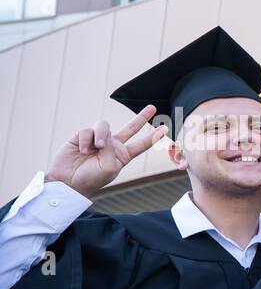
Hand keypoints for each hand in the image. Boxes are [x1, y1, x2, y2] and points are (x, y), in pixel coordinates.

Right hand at [46, 105, 166, 197]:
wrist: (68, 181)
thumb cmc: (91, 179)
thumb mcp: (108, 168)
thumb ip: (111, 149)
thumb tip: (106, 134)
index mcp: (122, 156)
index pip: (141, 145)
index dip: (152, 137)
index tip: (165, 128)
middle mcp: (112, 146)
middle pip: (130, 128)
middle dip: (141, 117)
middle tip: (152, 107)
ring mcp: (98, 140)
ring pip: (104, 126)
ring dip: (101, 135)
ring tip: (96, 147)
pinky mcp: (82, 136)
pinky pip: (88, 130)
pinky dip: (86, 140)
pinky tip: (83, 150)